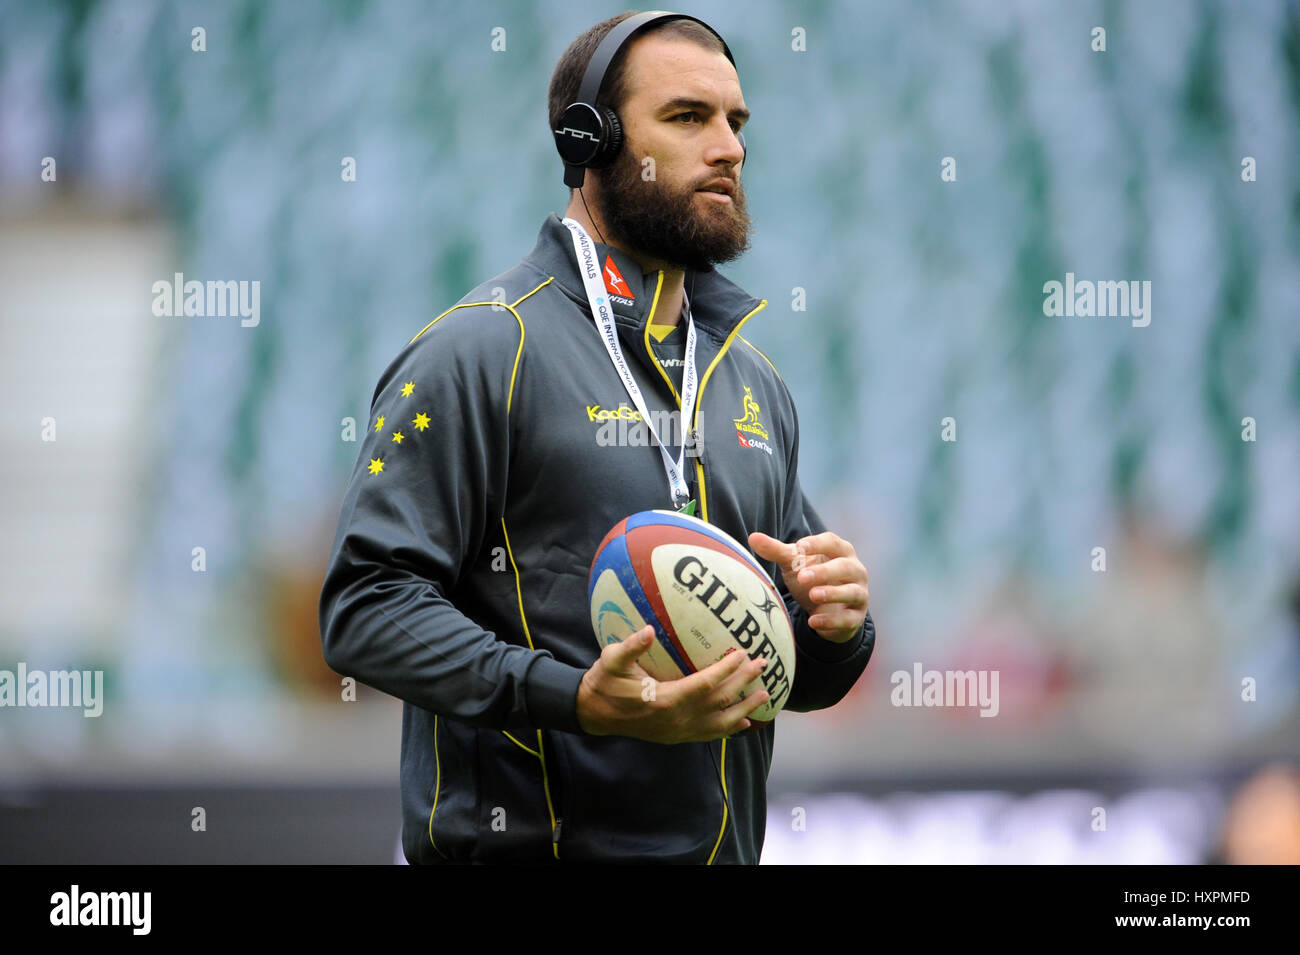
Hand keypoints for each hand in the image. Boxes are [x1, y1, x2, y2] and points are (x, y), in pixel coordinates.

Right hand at [576, 626, 770, 742]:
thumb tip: (648, 630)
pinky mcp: (676, 737)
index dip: (725, 670)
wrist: (594, 713)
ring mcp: (677, 731)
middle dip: (743, 683)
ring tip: (764, 694)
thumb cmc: (604, 682)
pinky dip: (729, 729)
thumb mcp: (612, 661)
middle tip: (763, 664)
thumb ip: (630, 647)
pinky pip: (709, 734)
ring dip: (744, 707)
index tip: (742, 653)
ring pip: (719, 722)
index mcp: (663, 700)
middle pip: (718, 702)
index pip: (704, 685)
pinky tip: (745, 722)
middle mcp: (675, 720)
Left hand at [748, 530, 868, 642]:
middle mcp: (855, 570)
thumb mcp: (794, 564)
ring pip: (852, 592)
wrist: (826, 610)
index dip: (817, 544)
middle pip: (845, 567)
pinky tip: (813, 622)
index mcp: (841, 551)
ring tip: (812, 595)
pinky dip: (832, 620)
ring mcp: (859, 593)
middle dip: (824, 571)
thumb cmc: (812, 577)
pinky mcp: (856, 617)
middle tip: (802, 577)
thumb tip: (752, 537)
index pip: (832, 542)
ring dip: (833, 594)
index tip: (799, 548)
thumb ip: (776, 551)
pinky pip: (848, 619)